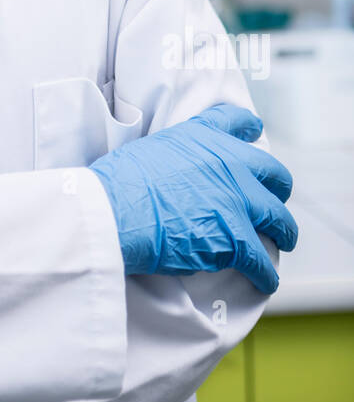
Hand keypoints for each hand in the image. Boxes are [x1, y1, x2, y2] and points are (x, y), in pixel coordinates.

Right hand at [89, 102, 297, 293]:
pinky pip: (261, 260)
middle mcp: (228, 162)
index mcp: (203, 136)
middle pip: (273, 172)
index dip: (249, 128)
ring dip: (283, 232)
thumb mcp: (150, 148)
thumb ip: (176, 154)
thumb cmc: (121, 182)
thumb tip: (177, 174)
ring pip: (278, 218)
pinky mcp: (236, 238)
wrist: (117, 209)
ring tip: (282, 240)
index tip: (255, 131)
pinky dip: (265, 273)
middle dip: (278, 188)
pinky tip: (266, 280)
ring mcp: (237, 200)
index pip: (236, 122)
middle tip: (274, 200)